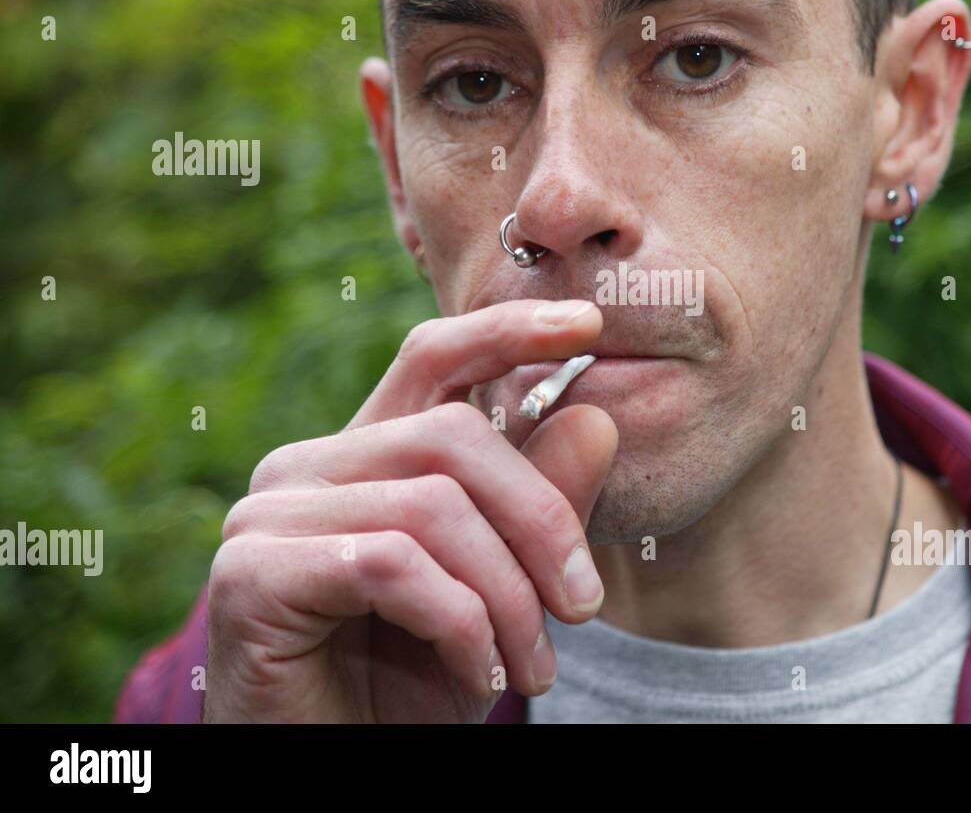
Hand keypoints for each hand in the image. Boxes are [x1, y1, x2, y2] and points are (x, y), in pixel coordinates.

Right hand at [203, 299, 616, 721]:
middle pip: (453, 438)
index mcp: (366, 454)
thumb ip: (539, 505)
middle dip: (541, 523)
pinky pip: (390, 565)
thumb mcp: (502, 590)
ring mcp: (271, 514)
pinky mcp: (252, 573)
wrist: (332, 775)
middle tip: (582, 608)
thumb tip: (597, 416)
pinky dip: (458, 626)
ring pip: (432, 507)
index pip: (434, 357)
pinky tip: (474, 678)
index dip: (508, 329)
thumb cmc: (412, 683)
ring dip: (506, 599)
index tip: (588, 325)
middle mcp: (310, 467)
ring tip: (528, 670)